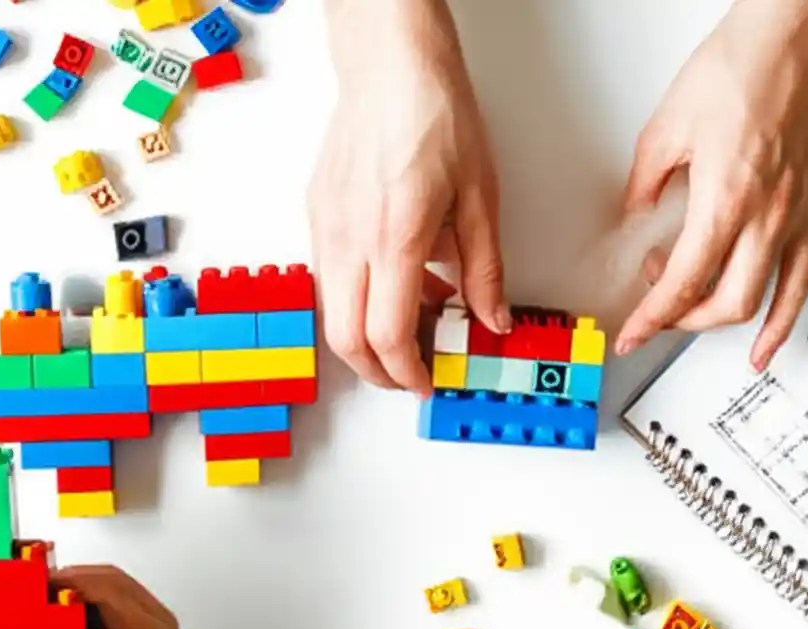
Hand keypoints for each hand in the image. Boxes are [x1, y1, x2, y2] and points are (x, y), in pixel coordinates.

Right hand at [54, 566, 188, 628]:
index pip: (112, 588)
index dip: (78, 578)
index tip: (50, 580)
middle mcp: (158, 623)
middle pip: (115, 580)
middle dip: (78, 577)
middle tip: (46, 583)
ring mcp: (154, 626)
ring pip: (116, 588)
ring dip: (85, 587)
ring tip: (55, 594)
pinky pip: (118, 603)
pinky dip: (93, 601)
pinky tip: (74, 614)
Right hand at [308, 0, 507, 394]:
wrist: (390, 70)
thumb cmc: (434, 117)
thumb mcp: (479, 198)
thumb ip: (483, 268)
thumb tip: (492, 318)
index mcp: (395, 238)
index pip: (387, 335)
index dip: (406, 371)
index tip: (426, 379)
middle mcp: (349, 240)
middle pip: (346, 339)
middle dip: (377, 370)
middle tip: (410, 372)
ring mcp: (325, 229)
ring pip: (331, 312)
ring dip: (367, 334)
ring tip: (414, 319)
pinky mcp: (315, 216)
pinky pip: (328, 278)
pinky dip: (357, 298)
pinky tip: (396, 279)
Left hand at [620, 0, 807, 369]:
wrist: (797, 38)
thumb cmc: (741, 68)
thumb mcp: (666, 126)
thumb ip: (644, 180)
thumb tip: (636, 211)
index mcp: (726, 198)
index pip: (682, 282)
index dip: (651, 317)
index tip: (631, 333)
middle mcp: (766, 215)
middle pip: (723, 302)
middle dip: (681, 319)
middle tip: (652, 309)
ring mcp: (796, 215)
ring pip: (762, 299)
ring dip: (722, 322)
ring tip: (692, 323)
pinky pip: (803, 280)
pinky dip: (784, 319)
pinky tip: (766, 342)